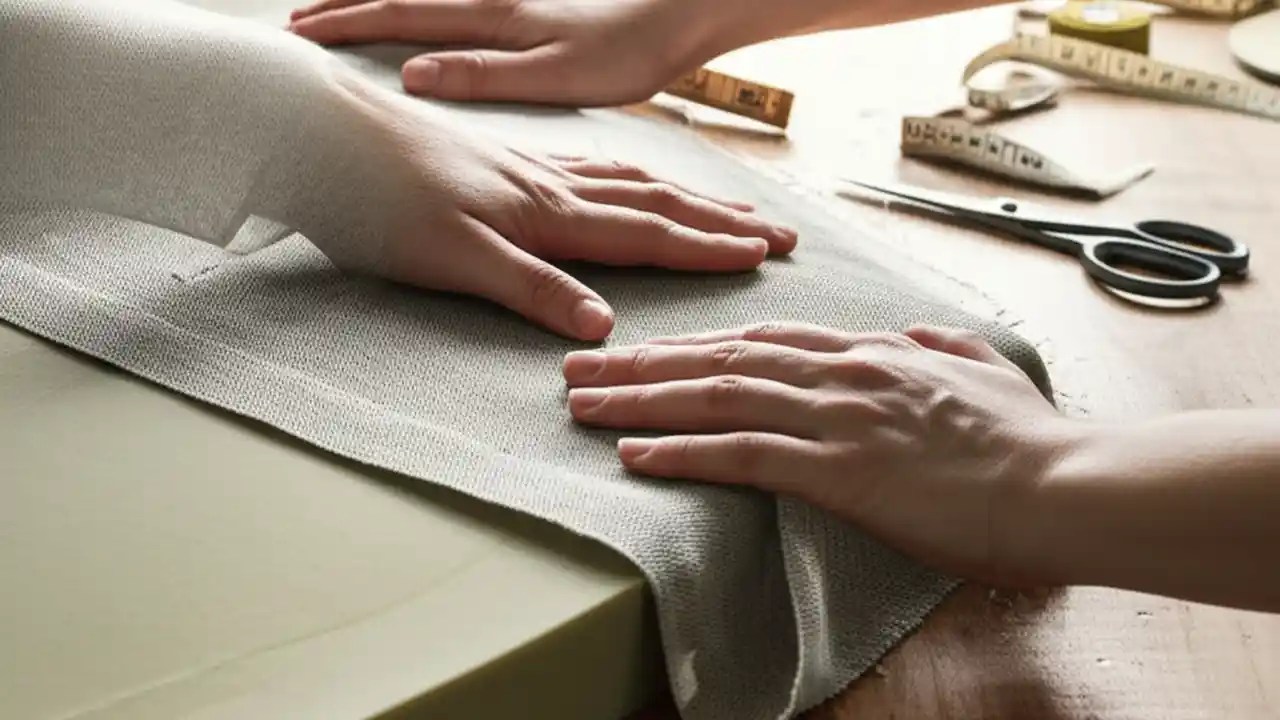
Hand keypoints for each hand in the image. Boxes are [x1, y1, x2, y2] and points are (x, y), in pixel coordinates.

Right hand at [287, 0, 726, 104]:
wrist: (673, 22)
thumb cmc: (622, 54)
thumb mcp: (553, 77)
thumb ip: (483, 75)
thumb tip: (414, 75)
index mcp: (490, 21)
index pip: (398, 18)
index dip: (345, 26)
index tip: (296, 38)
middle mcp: (489, 5)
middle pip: (399, 1)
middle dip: (343, 10)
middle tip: (292, 25)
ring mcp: (504, 8)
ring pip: (421, 1)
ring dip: (372, 8)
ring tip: (331, 18)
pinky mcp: (522, 19)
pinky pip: (449, 10)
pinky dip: (415, 15)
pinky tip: (410, 31)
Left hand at [310, 73, 794, 339]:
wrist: (319, 133)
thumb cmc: (377, 200)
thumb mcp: (453, 258)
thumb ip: (530, 288)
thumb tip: (602, 330)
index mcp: (544, 214)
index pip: (644, 235)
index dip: (707, 248)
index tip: (761, 257)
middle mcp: (547, 185)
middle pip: (652, 202)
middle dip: (717, 221)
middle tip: (773, 232)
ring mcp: (525, 167)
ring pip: (624, 178)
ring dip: (681, 196)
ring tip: (722, 205)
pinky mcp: (499, 160)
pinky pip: (585, 164)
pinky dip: (626, 174)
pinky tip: (623, 175)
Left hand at [561, 323, 1082, 583]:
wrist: (1061, 484)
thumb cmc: (1026, 439)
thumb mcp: (984, 369)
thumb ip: (942, 346)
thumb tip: (917, 334)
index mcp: (871, 351)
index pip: (762, 340)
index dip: (694, 344)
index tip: (645, 350)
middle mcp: (842, 372)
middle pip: (720, 358)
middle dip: (642, 364)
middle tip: (580, 369)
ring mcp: (837, 416)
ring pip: (717, 396)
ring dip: (641, 402)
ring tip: (583, 406)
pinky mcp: (839, 469)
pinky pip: (743, 454)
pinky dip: (683, 452)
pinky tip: (635, 457)